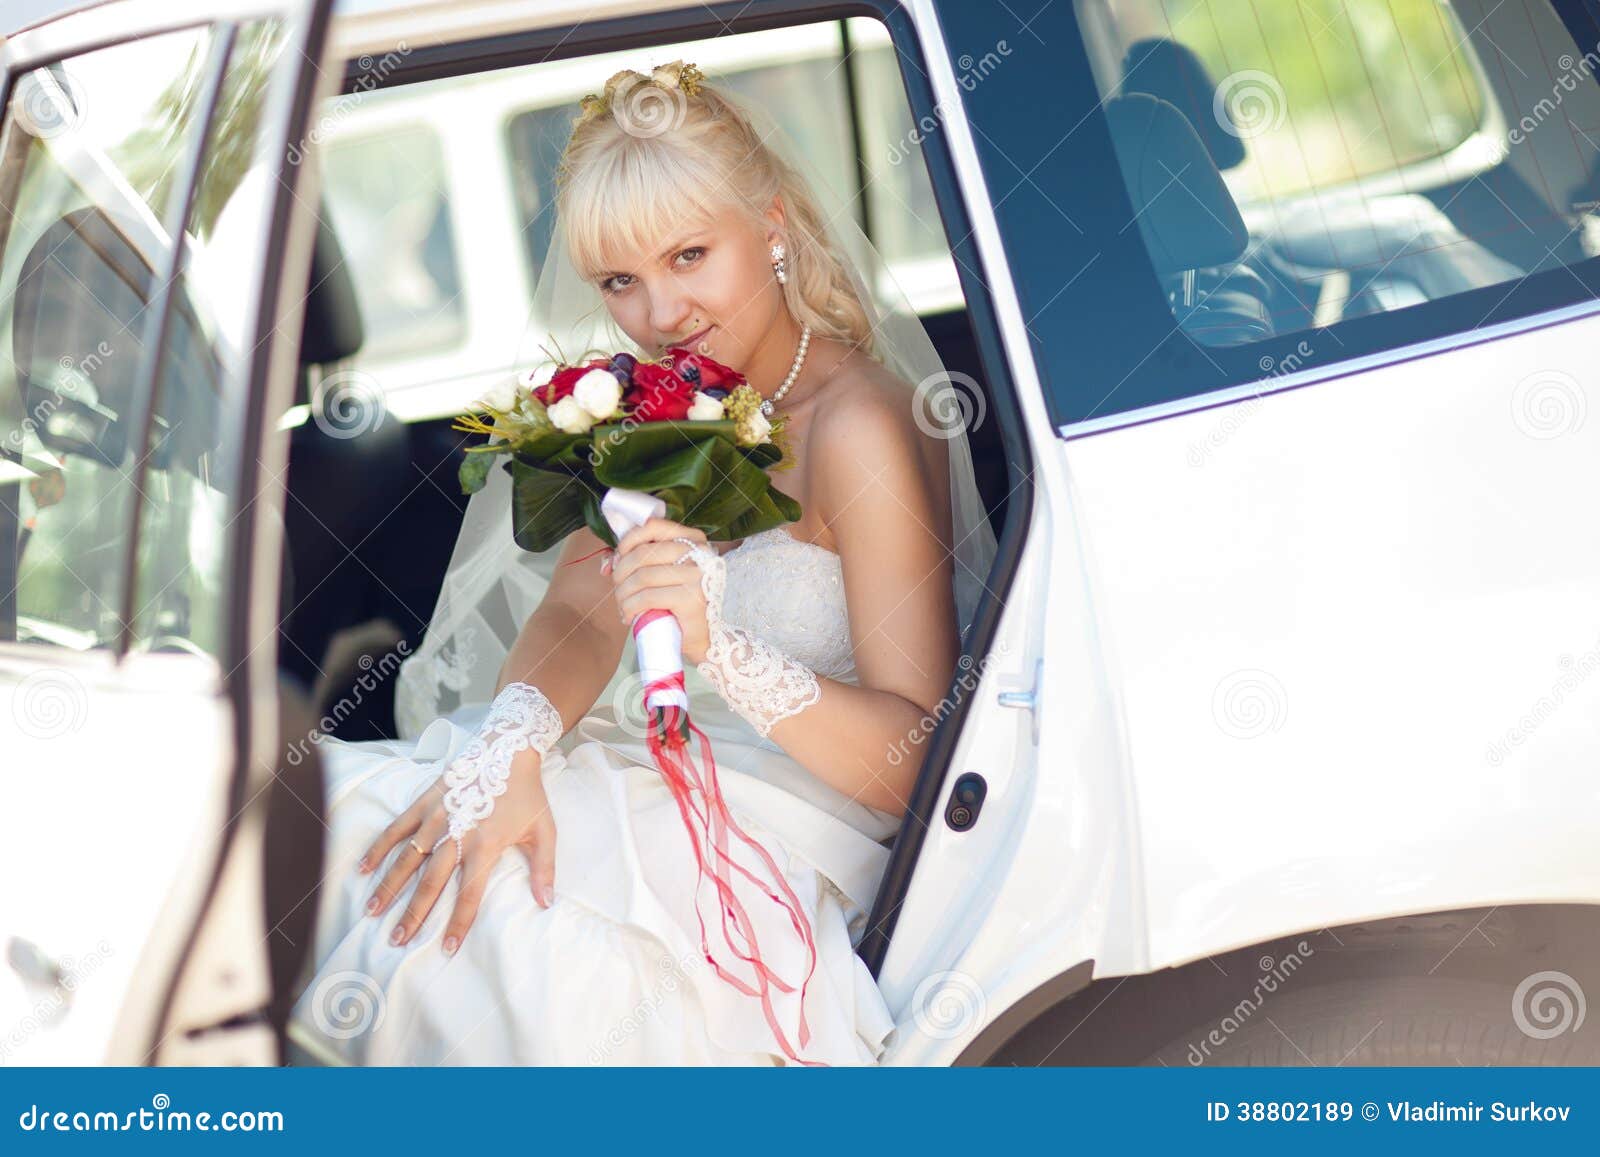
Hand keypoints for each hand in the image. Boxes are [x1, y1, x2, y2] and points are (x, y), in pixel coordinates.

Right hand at [357, 746, 556, 954]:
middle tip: (397, 940)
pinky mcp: (424, 802)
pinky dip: (379, 848)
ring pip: (408, 859)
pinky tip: (363, 868)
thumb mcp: (544, 831)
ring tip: (373, 911)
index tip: (447, 949)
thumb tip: (546, 903)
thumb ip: (544, 869)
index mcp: (486, 846)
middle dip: (413, 914)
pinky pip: (397, 828)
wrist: (509, 748)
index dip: (458, 923)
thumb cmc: (527, 793)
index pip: (469, 894)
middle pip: (430, 883)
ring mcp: (437, 818)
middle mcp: (457, 835)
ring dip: (389, 886)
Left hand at [610, 517, 713, 664]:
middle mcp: (700, 553)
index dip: (629, 540)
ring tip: (623, 606)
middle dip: (621, 573)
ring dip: (623, 594)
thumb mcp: (662, 575)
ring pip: (642, 576)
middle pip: (644, 553)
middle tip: (618, 591)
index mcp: (695, 540)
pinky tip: (629, 616)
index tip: (618, 558)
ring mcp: (697, 575)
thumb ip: (638, 560)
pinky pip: (647, 597)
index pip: (654, 526)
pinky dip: (631, 607)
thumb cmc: (680, 605)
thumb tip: (608, 562)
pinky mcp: (691, 598)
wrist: (704, 638)